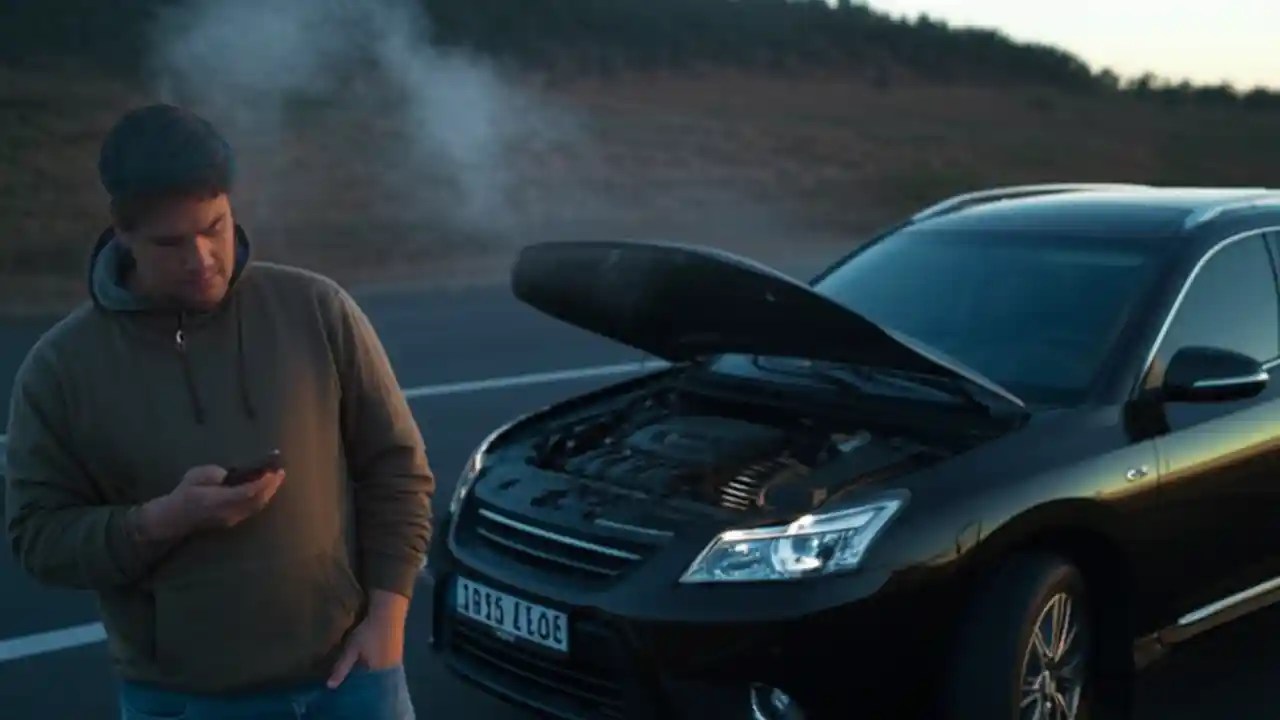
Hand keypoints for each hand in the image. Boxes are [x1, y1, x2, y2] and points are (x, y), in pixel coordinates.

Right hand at [139, 464, 285, 541]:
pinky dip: (262, 497)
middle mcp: (227, 512)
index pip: (247, 493)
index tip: (272, 471)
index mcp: (216, 500)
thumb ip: (214, 474)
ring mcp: (231, 519)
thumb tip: (231, 475)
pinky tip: (267, 488)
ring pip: (257, 507)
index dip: (262, 483)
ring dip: (269, 492)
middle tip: (280, 472)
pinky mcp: (233, 521)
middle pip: (256, 501)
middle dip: (271, 487)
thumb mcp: (195, 476)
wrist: (175, 517)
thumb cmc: (184, 493)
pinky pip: (253, 509)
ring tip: (277, 478)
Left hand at [327, 590, 408, 687]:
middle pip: (373, 686)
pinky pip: (383, 672)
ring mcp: (394, 665)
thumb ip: (342, 668)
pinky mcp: (395, 658)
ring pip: (379, 678)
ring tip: (356, 680)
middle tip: (348, 688)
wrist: (387, 613)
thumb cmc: (369, 632)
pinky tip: (366, 670)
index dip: (354, 692)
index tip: (344, 694)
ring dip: (368, 679)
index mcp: (378, 673)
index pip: (365, 690)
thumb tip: (330, 686)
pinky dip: (374, 672)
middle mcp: (388, 672)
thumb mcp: (352, 649)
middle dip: (361, 687)